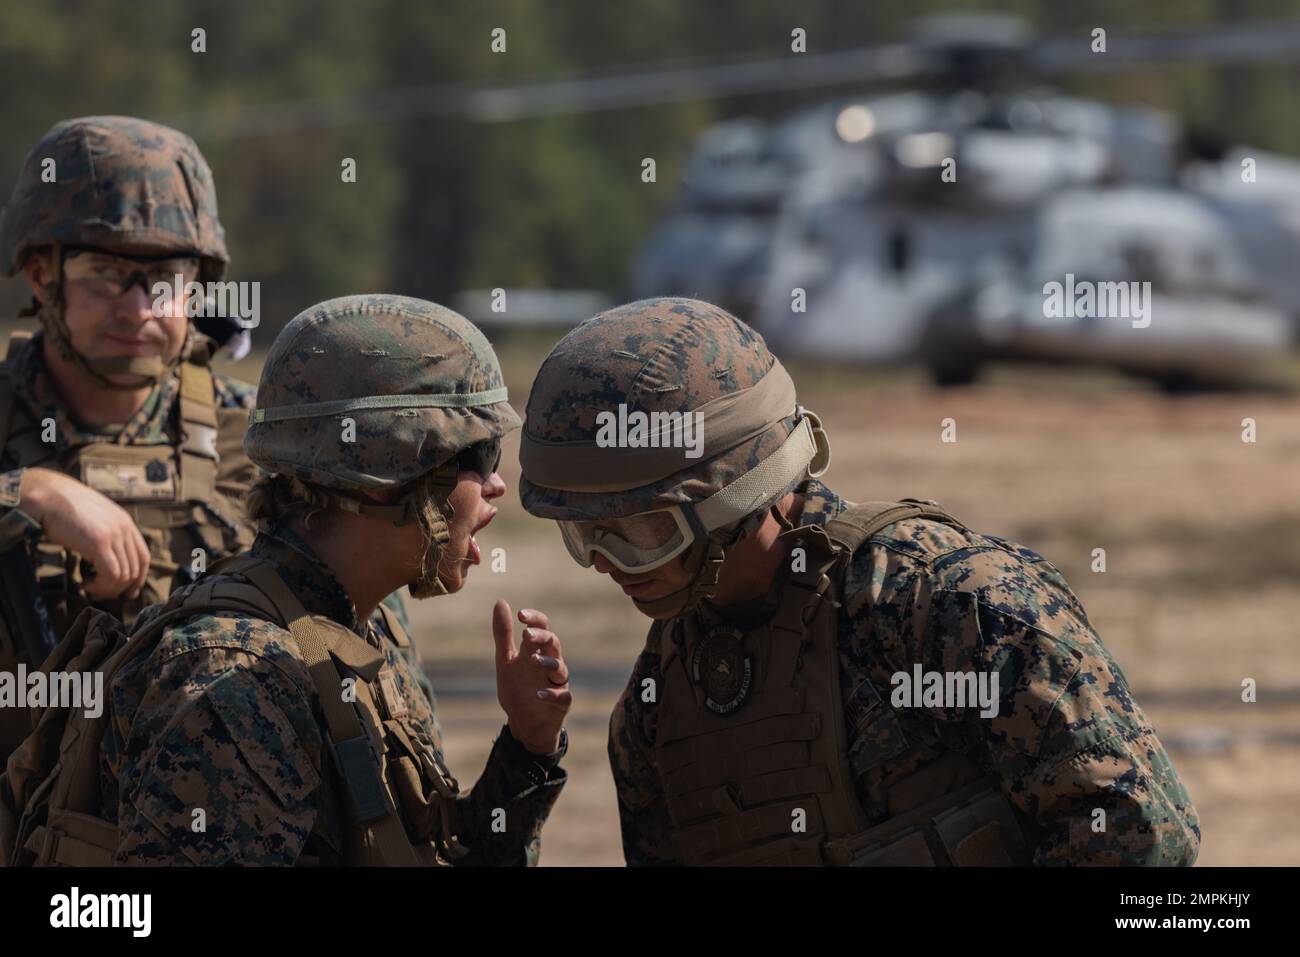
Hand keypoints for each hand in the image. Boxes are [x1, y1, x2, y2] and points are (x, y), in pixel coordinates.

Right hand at [20, 467, 150, 600]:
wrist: (48, 496)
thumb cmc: (64, 509)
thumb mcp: (95, 520)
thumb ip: (107, 536)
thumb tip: (107, 561)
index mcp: (125, 523)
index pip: (143, 557)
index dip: (137, 578)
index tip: (126, 591)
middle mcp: (124, 528)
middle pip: (135, 569)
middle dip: (119, 588)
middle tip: (99, 592)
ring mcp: (114, 534)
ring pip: (124, 575)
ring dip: (106, 588)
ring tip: (89, 586)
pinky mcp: (99, 542)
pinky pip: (111, 574)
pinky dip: (100, 585)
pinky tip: (84, 583)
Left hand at [492, 600, 570, 754]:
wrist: (524, 723)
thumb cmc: (518, 688)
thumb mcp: (505, 660)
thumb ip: (503, 634)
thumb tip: (500, 601)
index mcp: (537, 651)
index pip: (542, 628)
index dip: (535, 619)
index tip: (521, 614)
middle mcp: (550, 664)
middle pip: (553, 644)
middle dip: (542, 638)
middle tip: (527, 635)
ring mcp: (557, 683)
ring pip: (560, 668)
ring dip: (547, 663)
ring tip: (532, 661)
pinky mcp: (561, 703)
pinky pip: (562, 696)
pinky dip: (551, 694)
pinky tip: (538, 694)